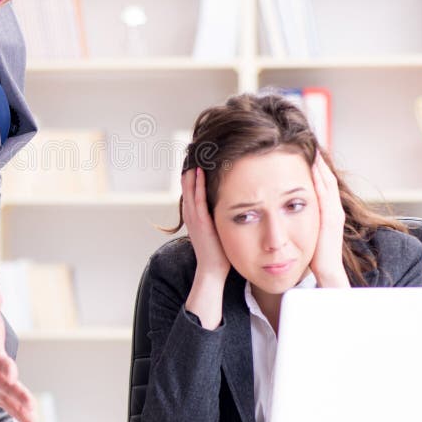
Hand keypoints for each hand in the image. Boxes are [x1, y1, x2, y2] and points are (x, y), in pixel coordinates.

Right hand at [182, 167, 230, 327]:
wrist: (213, 271)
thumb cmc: (220, 253)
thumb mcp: (219, 229)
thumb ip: (222, 216)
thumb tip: (234, 204)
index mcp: (195, 215)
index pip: (192, 189)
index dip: (193, 174)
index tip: (199, 158)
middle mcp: (192, 214)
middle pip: (187, 185)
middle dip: (191, 167)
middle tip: (195, 150)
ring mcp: (194, 218)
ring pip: (190, 189)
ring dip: (192, 172)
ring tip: (195, 154)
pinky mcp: (200, 222)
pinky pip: (198, 199)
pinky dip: (197, 185)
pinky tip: (200, 173)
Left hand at [310, 153, 349, 287]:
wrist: (326, 272)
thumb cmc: (314, 255)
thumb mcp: (307, 230)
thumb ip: (300, 217)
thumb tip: (285, 207)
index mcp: (327, 211)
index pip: (322, 182)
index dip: (314, 166)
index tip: (303, 151)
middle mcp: (333, 208)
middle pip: (326, 177)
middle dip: (317, 160)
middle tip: (308, 141)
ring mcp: (334, 212)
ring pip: (327, 181)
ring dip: (319, 164)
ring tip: (311, 147)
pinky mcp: (331, 217)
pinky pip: (326, 192)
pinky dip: (320, 177)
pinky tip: (313, 165)